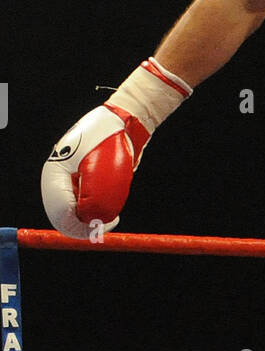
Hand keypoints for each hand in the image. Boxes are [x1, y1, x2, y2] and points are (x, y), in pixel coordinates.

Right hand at [41, 57, 190, 237]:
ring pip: (77, 214)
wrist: (124, 123)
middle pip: (64, 218)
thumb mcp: (104, 172)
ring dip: (95, 217)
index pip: (61, 215)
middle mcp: (57, 181)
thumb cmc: (112, 141)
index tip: (107, 224)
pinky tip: (114, 200)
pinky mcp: (81, 182)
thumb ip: (94, 201)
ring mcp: (69, 181)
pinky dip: (99, 209)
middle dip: (87, 226)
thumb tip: (89, 225)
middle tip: (112, 223)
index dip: (82, 228)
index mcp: (54, 176)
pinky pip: (86, 206)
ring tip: (115, 209)